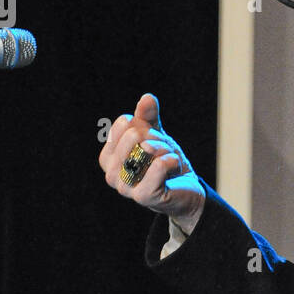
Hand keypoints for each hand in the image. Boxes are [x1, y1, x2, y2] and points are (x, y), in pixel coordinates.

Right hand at [99, 93, 205, 232]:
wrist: (186, 191)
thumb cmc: (165, 164)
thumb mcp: (155, 137)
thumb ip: (148, 118)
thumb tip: (147, 97)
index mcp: (108, 158)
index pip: (124, 124)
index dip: (145, 127)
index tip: (152, 142)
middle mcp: (111, 174)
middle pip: (134, 135)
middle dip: (157, 139)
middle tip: (163, 153)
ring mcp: (125, 188)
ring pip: (146, 149)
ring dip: (165, 150)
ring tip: (169, 161)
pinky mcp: (144, 196)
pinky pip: (159, 166)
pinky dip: (172, 161)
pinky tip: (174, 168)